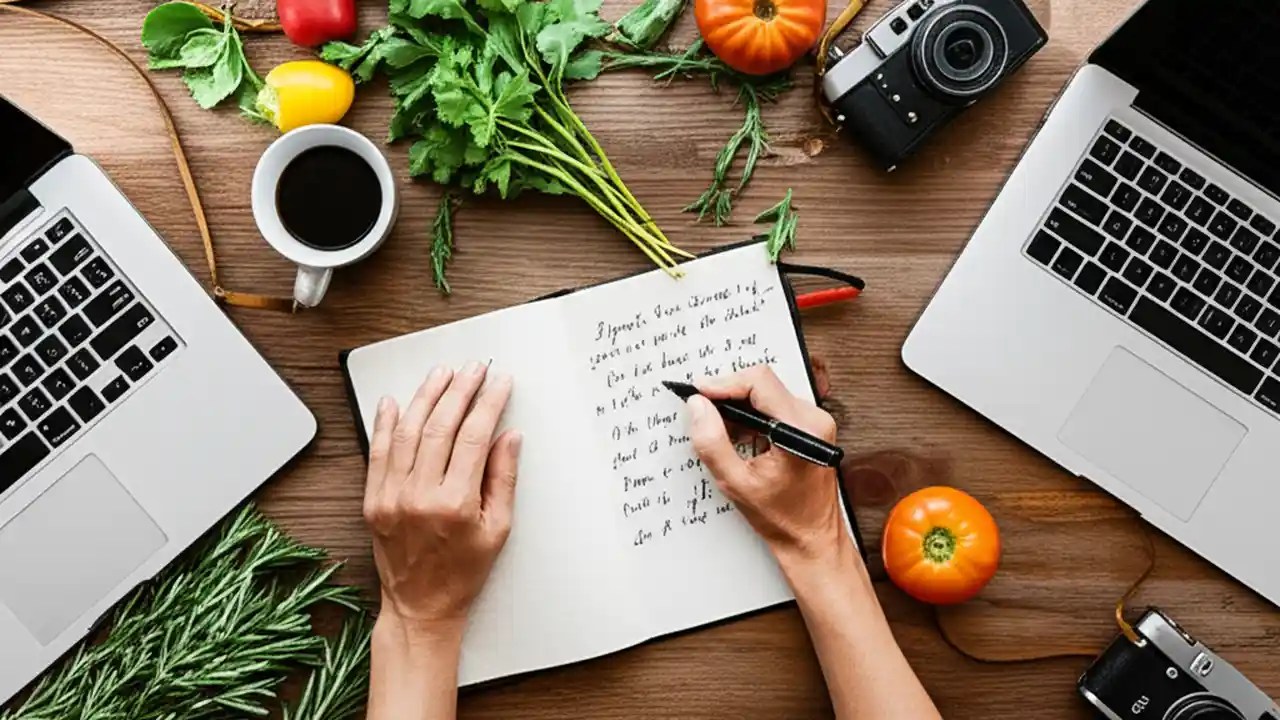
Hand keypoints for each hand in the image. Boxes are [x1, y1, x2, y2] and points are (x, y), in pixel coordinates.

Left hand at [363, 362, 520, 631]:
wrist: (420, 606)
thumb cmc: (463, 572)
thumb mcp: (498, 529)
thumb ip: (503, 478)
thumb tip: (509, 435)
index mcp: (455, 504)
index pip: (475, 437)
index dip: (489, 403)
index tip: (499, 383)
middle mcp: (420, 496)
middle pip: (441, 426)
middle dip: (460, 390)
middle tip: (474, 369)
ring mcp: (392, 497)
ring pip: (408, 431)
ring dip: (426, 397)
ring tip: (442, 374)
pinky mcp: (373, 501)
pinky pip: (378, 452)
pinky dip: (385, 423)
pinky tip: (394, 401)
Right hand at [686, 366, 846, 568]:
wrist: (812, 539)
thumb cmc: (784, 519)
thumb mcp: (737, 483)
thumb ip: (713, 442)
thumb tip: (698, 408)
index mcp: (802, 429)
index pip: (759, 382)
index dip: (723, 382)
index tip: (699, 393)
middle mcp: (814, 419)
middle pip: (763, 384)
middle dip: (728, 395)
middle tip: (702, 412)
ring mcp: (815, 422)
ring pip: (767, 393)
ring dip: (739, 406)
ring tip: (718, 428)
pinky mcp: (810, 428)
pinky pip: (775, 406)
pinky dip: (752, 415)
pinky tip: (737, 435)